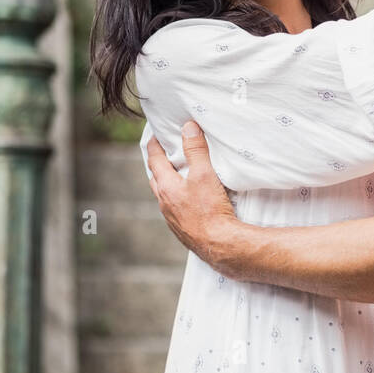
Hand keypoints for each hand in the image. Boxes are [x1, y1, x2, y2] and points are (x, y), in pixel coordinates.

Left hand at [146, 122, 237, 268]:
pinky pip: (175, 209)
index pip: (155, 160)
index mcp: (166, 187)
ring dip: (169, 183)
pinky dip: (178, 198)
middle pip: (156, 178)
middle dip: (159, 164)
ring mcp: (172, 218)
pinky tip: (191, 200)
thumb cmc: (210, 210)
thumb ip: (196, 150)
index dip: (154, 145)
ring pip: (165, 195)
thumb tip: (188, 127)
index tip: (155, 135)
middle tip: (165, 153)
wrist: (219, 245)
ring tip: (178, 175)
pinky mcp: (182, 229)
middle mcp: (164, 203)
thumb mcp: (204, 174)